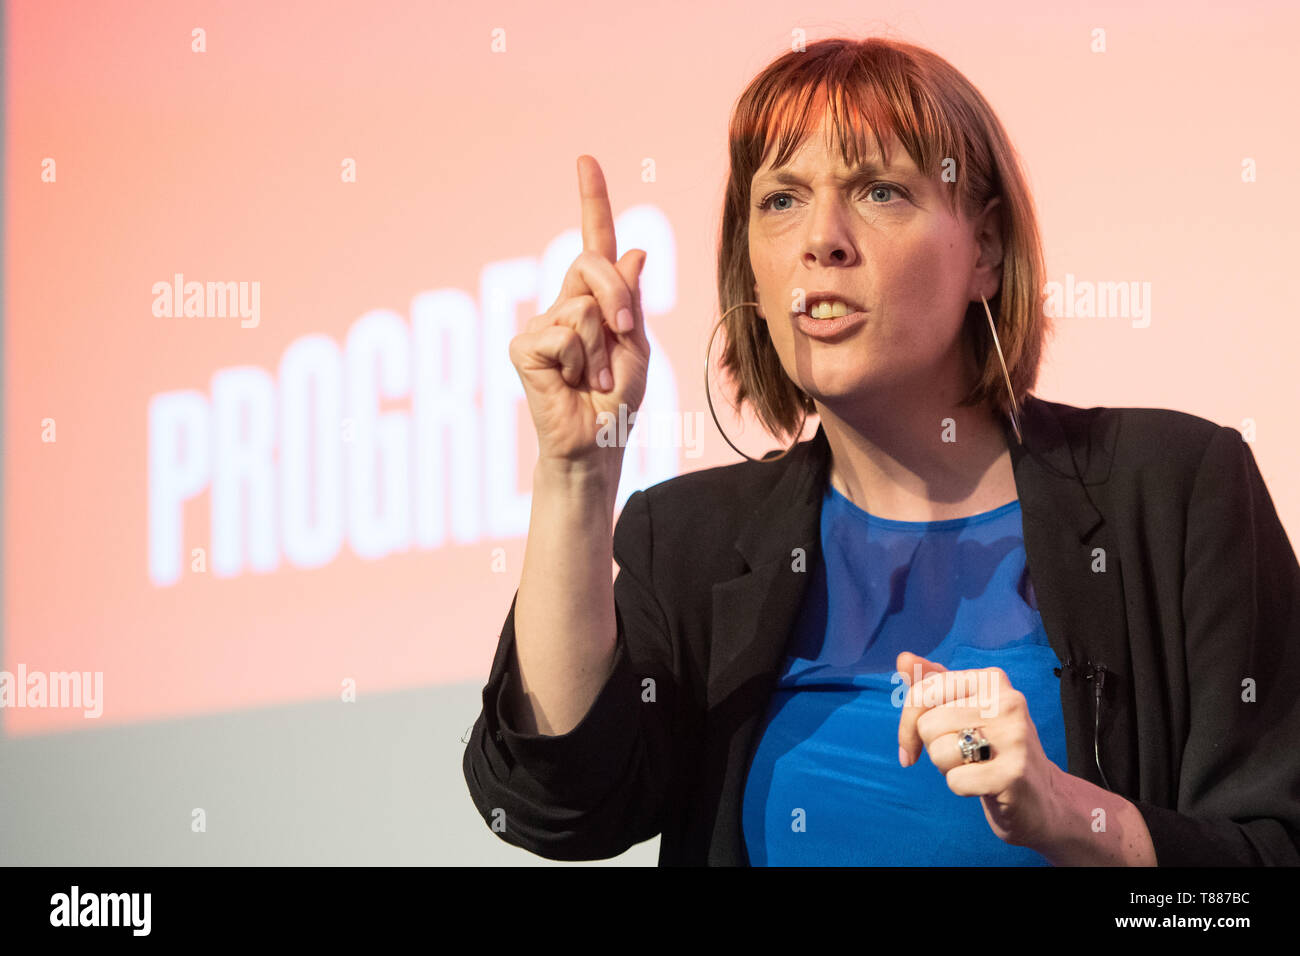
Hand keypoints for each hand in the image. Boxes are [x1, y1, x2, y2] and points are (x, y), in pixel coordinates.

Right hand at [508, 155, 650, 467]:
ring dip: (601, 349)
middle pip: (592, 265)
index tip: (586, 160)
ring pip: (583, 307)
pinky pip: (562, 333)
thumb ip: (631, 300)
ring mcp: (540, 323)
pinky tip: (572, 383)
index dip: (592, 201)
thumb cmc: (617, 400)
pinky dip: (579, 361)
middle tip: (623, 338)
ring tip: (593, 380)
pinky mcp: (524, 346)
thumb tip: (635, 250)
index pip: (594, 241)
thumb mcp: (636, 346)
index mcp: (595, 299)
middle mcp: (564, 304)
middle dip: (619, 300)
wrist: (597, 441)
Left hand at [895, 651, 1063, 851]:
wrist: (1039, 797)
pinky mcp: (1013, 773)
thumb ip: (933, 685)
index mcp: (990, 679)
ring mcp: (1014, 736)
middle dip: (934, 748)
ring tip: (976, 766)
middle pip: (927, 725)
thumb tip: (904, 658)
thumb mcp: (963, 710)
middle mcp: (1006, 701)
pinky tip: (985, 785)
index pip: (923, 691)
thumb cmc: (992, 749)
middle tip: (963, 754)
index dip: (907, 724)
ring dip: (948, 768)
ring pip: (938, 752)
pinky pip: (955, 781)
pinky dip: (962, 788)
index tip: (911, 745)